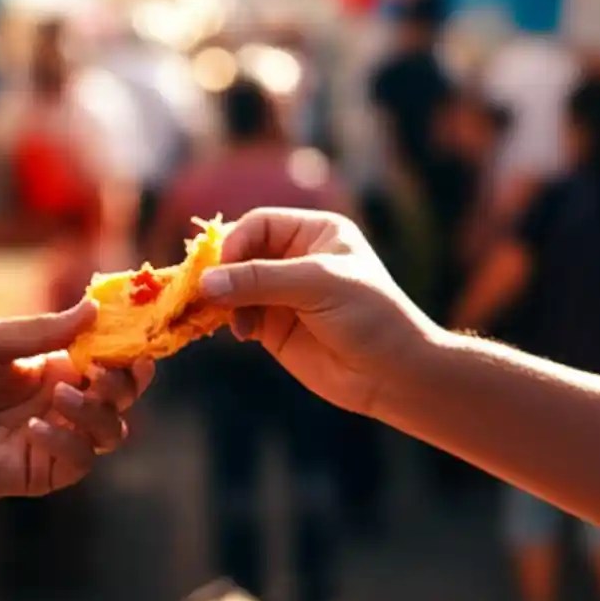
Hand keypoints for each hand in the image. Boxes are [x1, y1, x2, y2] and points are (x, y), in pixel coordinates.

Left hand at [0, 301, 154, 496]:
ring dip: (96, 411)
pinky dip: (67, 441)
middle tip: (108, 370)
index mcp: (56, 367)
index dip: (129, 349)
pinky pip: (81, 459)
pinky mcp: (45, 470)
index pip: (109, 359)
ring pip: (111, 430)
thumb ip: (44, 329)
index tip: (137, 337)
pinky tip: (35, 429)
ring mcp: (58, 438)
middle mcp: (64, 403)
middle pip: (121, 396)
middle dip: (126, 381)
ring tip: (60, 397)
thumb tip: (95, 308)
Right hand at [199, 208, 439, 415]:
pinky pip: (237, 315)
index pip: (258, 224)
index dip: (235, 243)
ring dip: (222, 299)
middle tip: (207, 293)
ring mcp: (282, 294)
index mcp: (314, 232)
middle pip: (239, 253)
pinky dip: (227, 320)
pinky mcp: (274, 328)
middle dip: (222, 272)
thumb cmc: (369, 316)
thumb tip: (205, 282)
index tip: (222, 270)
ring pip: (233, 286)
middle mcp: (295, 259)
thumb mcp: (317, 285)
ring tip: (226, 316)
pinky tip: (239, 332)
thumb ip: (260, 280)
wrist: (394, 375)